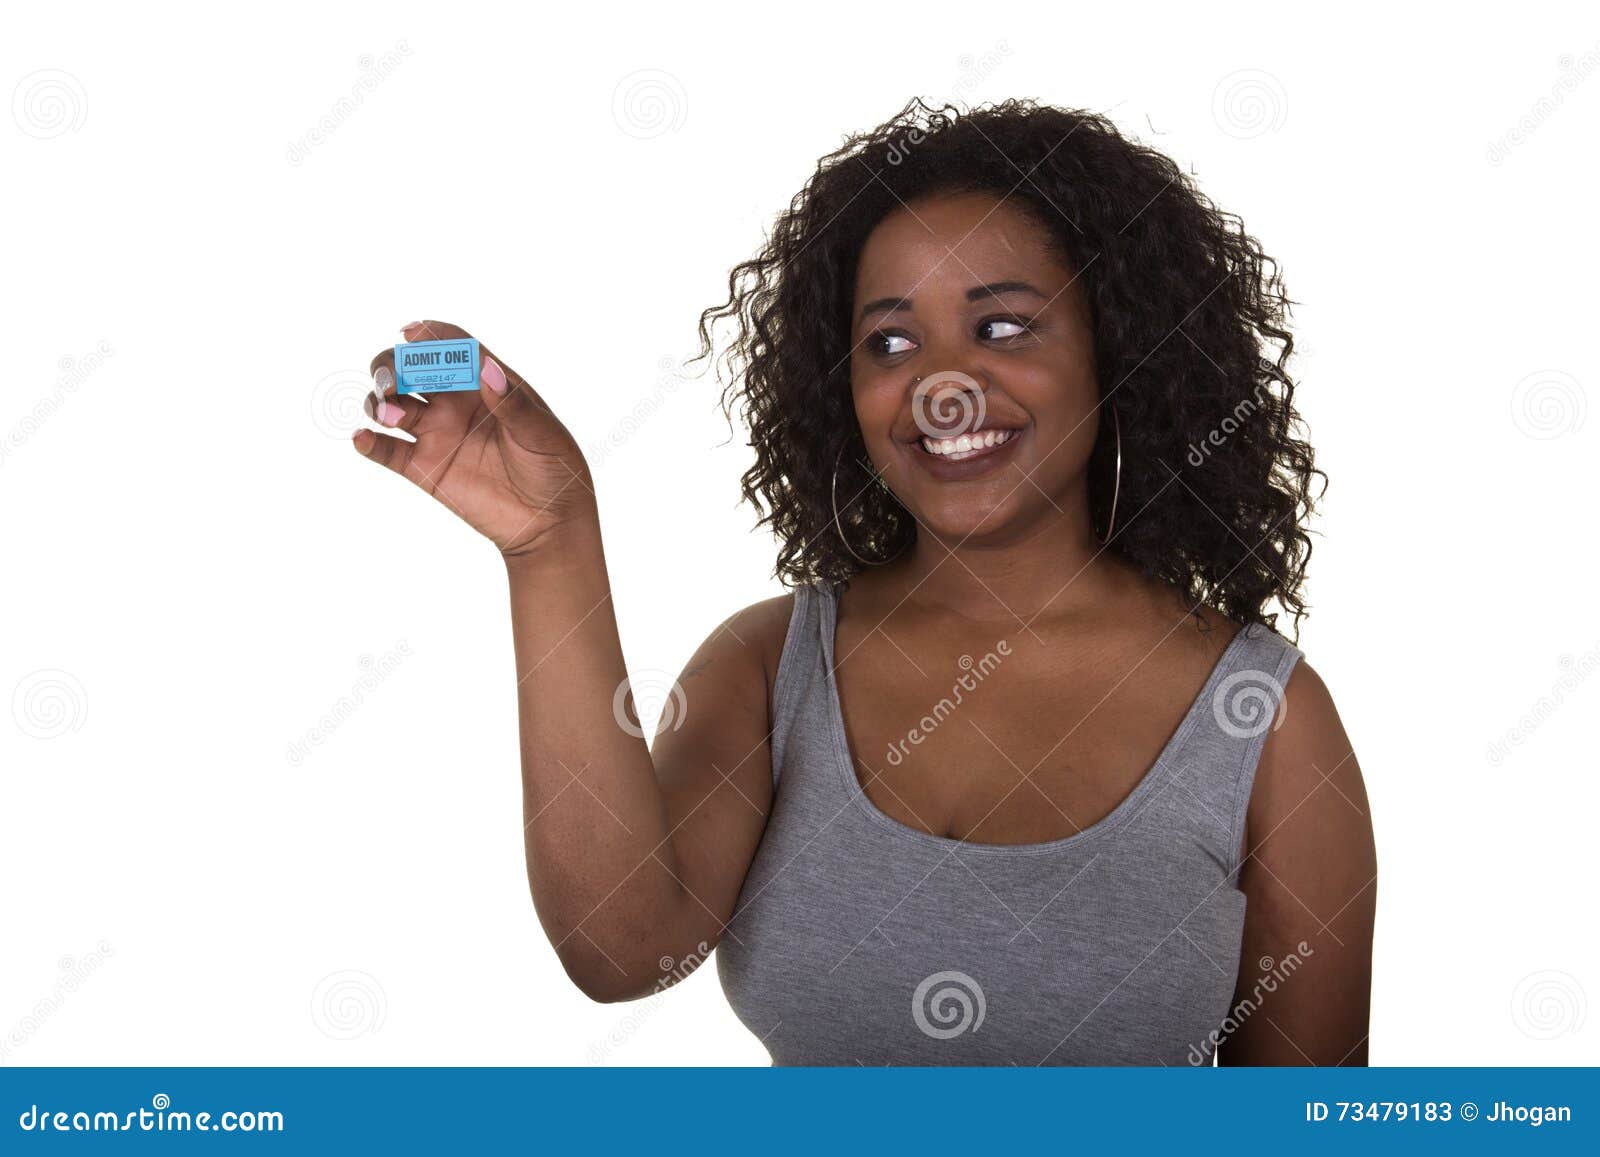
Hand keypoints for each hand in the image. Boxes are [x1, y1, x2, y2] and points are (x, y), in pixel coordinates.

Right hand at [354, 321, 596, 558]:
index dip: (429, 334)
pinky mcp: (425, 467)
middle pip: (411, 367)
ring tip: (390, 414)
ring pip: (393, 403)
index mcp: (487, 383)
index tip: (410, 333)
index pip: (452, 346)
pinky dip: (368, 442)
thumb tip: (487, 369)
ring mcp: (438, 433)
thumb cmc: (554, 470)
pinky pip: (387, 450)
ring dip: (379, 400)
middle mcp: (456, 402)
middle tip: (391, 381)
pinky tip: (362, 438)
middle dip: (391, 365)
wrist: (550, 524)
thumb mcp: (542, 434)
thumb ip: (514, 404)